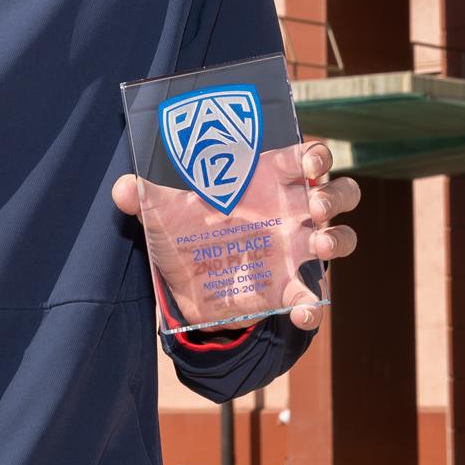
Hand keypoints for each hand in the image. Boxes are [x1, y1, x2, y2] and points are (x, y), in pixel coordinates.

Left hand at [111, 139, 359, 333]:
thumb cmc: (186, 228)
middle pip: (338, 192)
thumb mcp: (163, 210)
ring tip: (320, 244)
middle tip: (315, 204)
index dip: (315, 154)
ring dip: (338, 239)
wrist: (186, 281)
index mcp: (267, 180)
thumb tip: (123, 187)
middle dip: (335, 194)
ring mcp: (295, 249)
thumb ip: (145, 196)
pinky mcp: (287, 287)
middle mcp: (290, 211)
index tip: (309, 159)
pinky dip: (314, 307)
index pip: (305, 157)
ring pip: (341, 237)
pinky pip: (313, 297)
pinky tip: (305, 311)